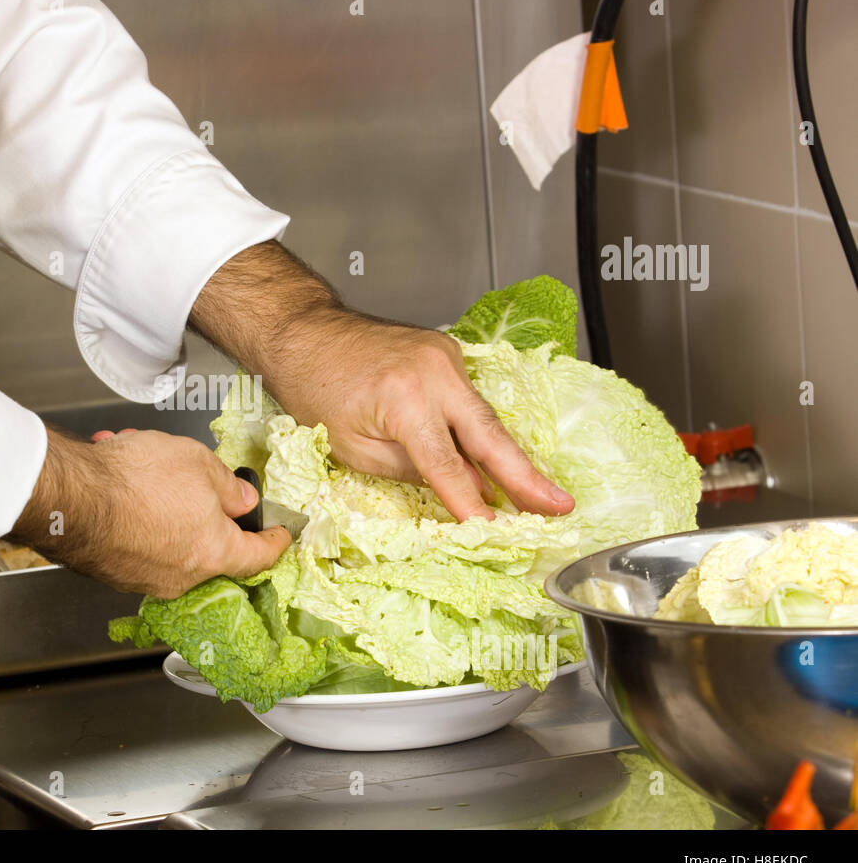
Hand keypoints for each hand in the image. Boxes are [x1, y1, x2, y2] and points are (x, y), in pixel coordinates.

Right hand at [11, 427, 290, 597]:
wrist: (71, 498)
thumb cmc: (138, 480)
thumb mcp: (199, 464)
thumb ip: (228, 486)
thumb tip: (243, 499)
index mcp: (214, 553)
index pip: (257, 556)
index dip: (273, 541)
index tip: (279, 535)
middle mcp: (181, 577)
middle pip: (208, 546)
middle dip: (202, 509)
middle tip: (193, 480)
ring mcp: (144, 580)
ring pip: (166, 539)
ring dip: (160, 505)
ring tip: (141, 467)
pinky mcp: (112, 573)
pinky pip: (134, 540)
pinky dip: (132, 514)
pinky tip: (117, 481)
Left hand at [189, 241, 573, 521]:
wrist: (304, 331)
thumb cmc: (313, 388)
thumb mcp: (350, 445)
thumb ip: (407, 467)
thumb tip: (454, 486)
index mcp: (406, 399)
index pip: (447, 465)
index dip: (471, 502)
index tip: (494, 530)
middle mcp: (435, 372)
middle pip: (489, 434)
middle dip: (526, 476)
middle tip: (560, 506)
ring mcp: (444, 357)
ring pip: (484, 416)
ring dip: (510, 457)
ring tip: (541, 495)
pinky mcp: (446, 353)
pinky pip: (470, 400)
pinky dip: (483, 430)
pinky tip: (501, 461)